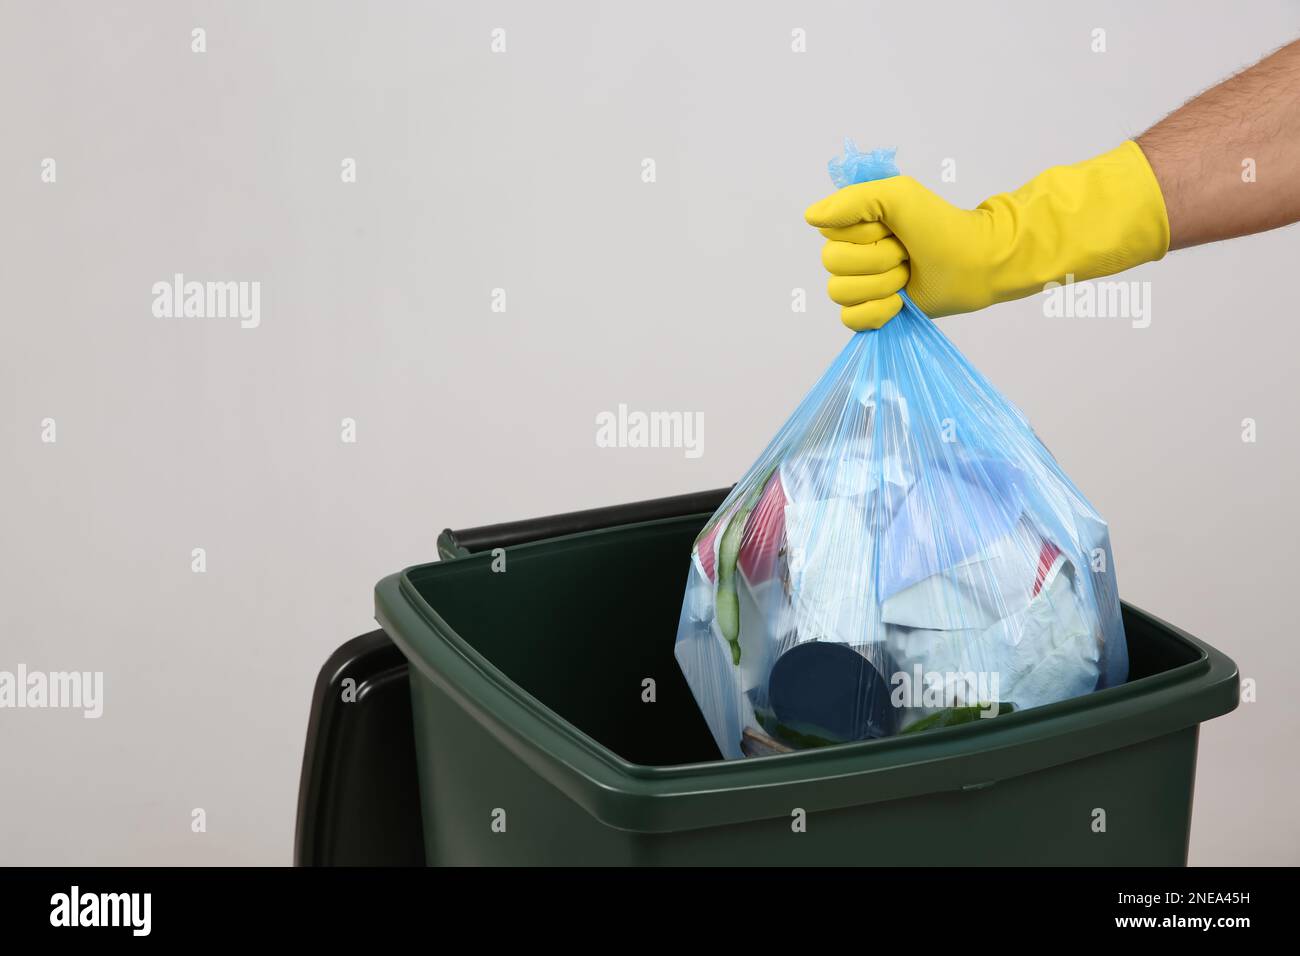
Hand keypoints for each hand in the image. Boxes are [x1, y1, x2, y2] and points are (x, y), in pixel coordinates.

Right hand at [805, 176, 998, 329]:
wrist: (977, 263)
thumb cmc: (941, 224)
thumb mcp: (898, 196)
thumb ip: (853, 199)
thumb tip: (810, 217)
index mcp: (854, 225)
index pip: (830, 233)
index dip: (862, 234)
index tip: (892, 229)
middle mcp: (852, 254)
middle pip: (833, 264)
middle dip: (876, 260)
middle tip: (906, 254)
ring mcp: (861, 285)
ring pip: (840, 292)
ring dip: (881, 285)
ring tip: (908, 276)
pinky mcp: (871, 313)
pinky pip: (849, 319)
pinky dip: (877, 312)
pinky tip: (900, 303)